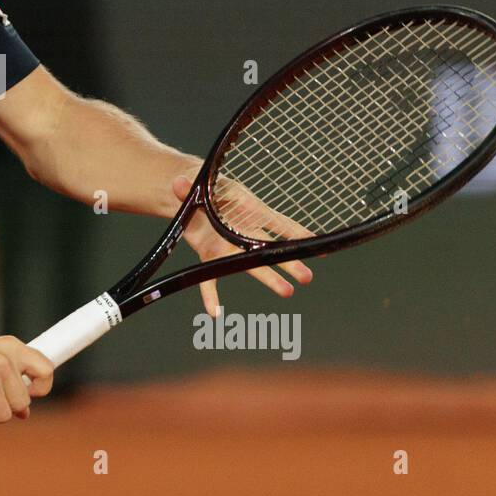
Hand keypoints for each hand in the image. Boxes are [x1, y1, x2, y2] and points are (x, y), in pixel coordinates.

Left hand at [171, 170, 313, 318]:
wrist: (186, 193)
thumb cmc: (203, 186)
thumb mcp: (197, 182)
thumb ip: (186, 186)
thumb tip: (177, 182)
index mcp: (246, 210)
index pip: (278, 222)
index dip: (298, 233)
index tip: (319, 244)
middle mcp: (242, 232)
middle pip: (268, 249)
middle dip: (287, 262)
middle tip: (307, 277)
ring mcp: (227, 246)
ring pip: (250, 265)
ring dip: (268, 278)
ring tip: (288, 292)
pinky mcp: (209, 255)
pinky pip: (210, 280)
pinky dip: (210, 296)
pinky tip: (214, 312)